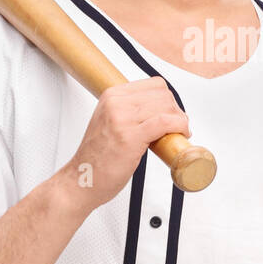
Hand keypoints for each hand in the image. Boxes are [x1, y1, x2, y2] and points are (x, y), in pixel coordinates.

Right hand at [59, 77, 190, 211]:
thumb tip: (156, 110)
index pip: (153, 84)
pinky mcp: (131, 136)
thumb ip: (128, 112)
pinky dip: (179, 126)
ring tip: (177, 133)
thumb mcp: (109, 122)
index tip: (170, 113)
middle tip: (176, 126)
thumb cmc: (97, 157)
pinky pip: (165, 122)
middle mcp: (115, 103)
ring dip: (180, 119)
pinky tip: (181, 134)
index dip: (168, 99)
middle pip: (162, 94)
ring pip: (166, 107)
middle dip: (175, 110)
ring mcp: (122, 118)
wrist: (81, 179)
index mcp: (111, 96)